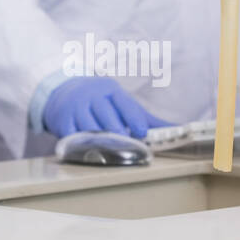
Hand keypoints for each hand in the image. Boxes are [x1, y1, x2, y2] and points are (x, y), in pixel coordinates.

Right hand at [42, 77, 168, 138]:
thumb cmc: (101, 102)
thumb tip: (176, 129)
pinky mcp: (62, 120)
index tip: (142, 132)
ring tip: (110, 149)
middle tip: (127, 143)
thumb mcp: (122, 103)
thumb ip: (147, 118)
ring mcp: (76, 107)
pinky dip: (81, 144)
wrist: (63, 92)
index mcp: (111, 90)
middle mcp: (92, 96)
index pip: (125, 104)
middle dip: (118, 132)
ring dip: (100, 141)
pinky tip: (89, 149)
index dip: (134, 118)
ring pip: (90, 128)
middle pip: (107, 117)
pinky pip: (73, 135)